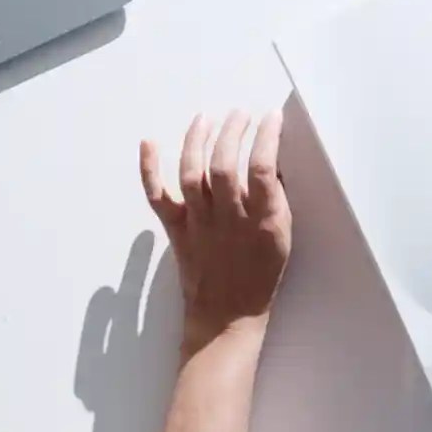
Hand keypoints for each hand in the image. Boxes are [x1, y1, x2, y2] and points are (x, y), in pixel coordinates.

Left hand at [139, 110, 292, 356]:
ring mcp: (198, 223)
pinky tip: (149, 143)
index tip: (271, 118)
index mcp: (261, 221)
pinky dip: (148, 169)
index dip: (267, 138)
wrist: (226, 317)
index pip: (263, 168)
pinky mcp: (176, 230)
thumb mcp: (282, 239)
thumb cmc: (261, 277)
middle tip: (241, 114)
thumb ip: (276, 202)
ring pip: (192, 173)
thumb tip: (271, 164)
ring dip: (197, 140)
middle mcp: (228, 218)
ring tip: (205, 118)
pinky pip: (157, 197)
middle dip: (232, 131)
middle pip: (224, 164)